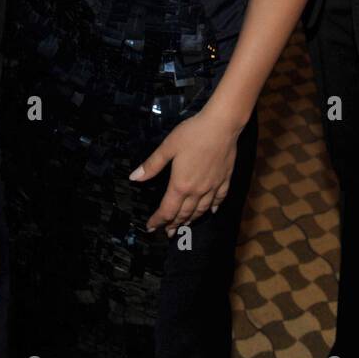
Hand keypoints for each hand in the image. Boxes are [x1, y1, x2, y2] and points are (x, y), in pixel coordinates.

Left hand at [129, 107, 240, 236]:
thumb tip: (133, 178)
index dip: (158, 220)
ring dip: (191, 220)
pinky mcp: (224, 180)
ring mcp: (213, 187)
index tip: (150, 227)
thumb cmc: (192, 134)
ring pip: (201, 210)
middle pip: (184, 214)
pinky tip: (211, 211)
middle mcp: (197, 191)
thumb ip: (152, 165)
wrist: (221, 125)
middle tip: (168, 232)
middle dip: (174, 224)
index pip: (167, 210)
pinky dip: (213, 208)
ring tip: (185, 225)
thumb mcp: (168, 147)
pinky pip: (219, 200)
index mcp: (181, 185)